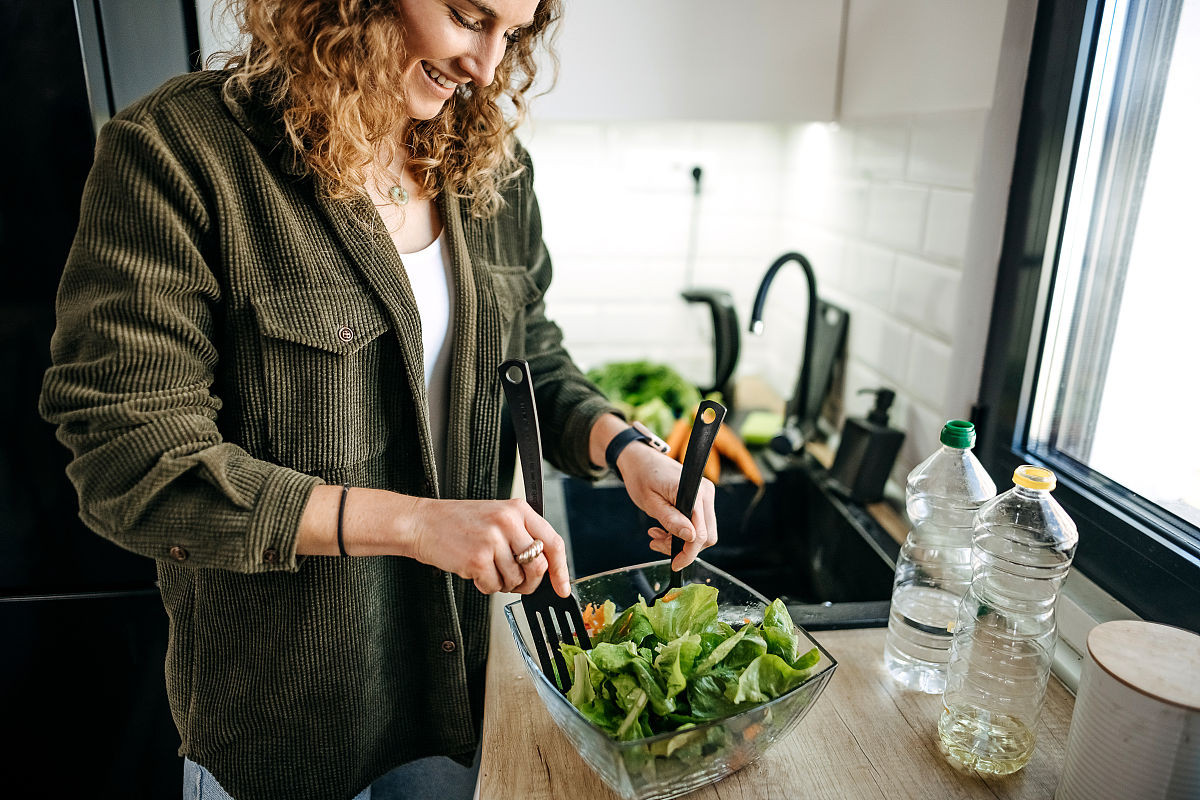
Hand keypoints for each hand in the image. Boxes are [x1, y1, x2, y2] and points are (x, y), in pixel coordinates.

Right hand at [298, 487, 569, 596]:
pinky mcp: (478, 559)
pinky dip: (485, 585)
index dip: (561, 569)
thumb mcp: (497, 517)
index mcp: (518, 509)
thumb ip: (522, 536)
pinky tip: (473, 571)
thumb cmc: (458, 522)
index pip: (553, 542)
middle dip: (528, 582)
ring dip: (501, 582)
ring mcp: (493, 540)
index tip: (562, 587)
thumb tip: (545, 568)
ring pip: (515, 580)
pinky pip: (494, 586)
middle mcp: (509, 522)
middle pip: (537, 566)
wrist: (422, 522)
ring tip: (485, 567)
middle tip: (514, 581)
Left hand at [615, 442, 717, 569]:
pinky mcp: (701, 498)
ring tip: (656, 536)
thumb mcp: (651, 502)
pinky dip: (681, 532)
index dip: (688, 554)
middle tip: (658, 544)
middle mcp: (705, 493)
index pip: (701, 534)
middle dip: (683, 548)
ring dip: (680, 541)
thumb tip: (691, 539)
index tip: (674, 565)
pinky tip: (663, 529)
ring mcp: (705, 495)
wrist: (640, 459)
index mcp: (693, 492)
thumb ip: (671, 520)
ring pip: (702, 532)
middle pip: (706, 536)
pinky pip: (697, 523)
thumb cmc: (642, 476)